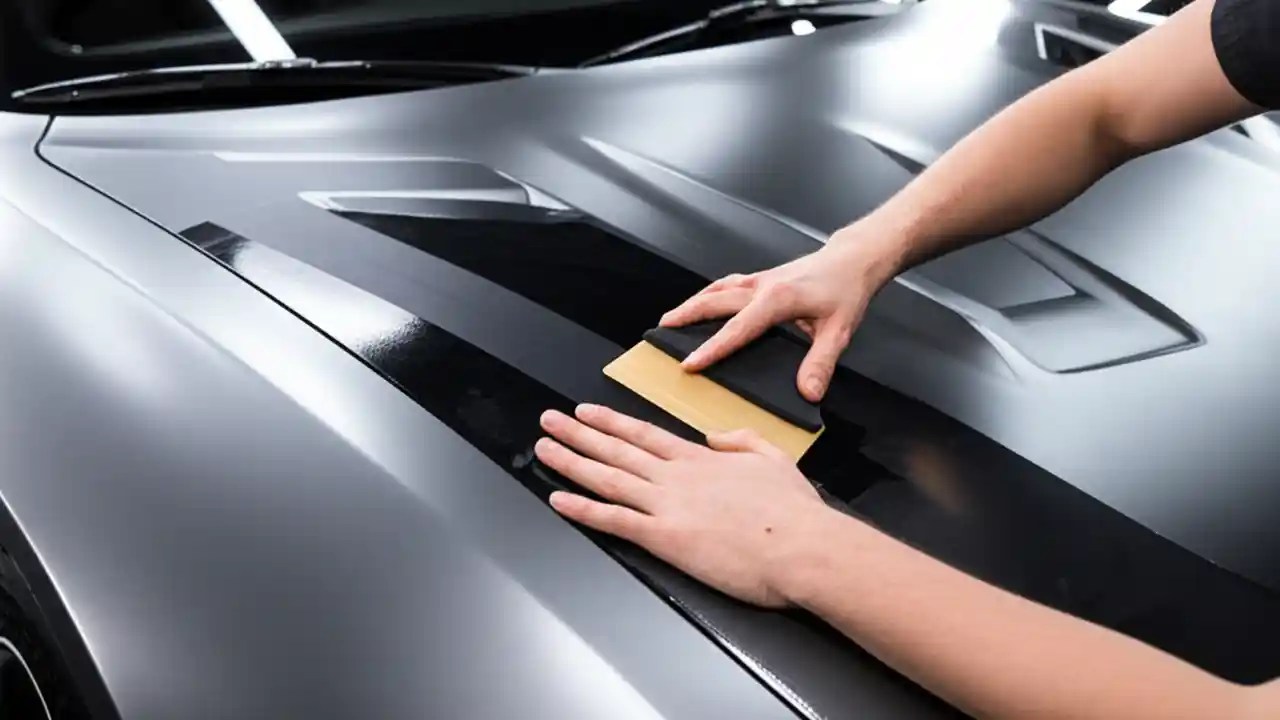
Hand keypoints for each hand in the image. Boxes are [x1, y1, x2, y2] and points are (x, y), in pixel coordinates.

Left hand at [535, 404, 837, 607]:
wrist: (802, 546)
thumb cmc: (794, 512)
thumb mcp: (773, 457)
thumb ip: (740, 440)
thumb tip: (716, 437)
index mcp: (701, 459)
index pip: (645, 435)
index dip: (612, 422)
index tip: (586, 412)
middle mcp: (677, 477)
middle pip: (617, 449)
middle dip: (579, 434)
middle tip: (549, 421)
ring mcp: (668, 505)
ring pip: (608, 478)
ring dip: (571, 462)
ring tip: (544, 448)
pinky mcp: (665, 537)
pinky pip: (614, 519)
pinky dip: (583, 509)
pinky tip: (558, 499)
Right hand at [660, 231, 897, 401]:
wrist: (853, 259)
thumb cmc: (846, 291)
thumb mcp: (839, 331)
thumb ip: (821, 363)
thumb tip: (808, 392)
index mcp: (778, 300)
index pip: (738, 329)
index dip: (712, 348)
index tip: (690, 363)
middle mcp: (762, 286)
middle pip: (714, 301)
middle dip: (686, 316)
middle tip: (662, 331)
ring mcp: (760, 280)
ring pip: (717, 290)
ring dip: (692, 303)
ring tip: (671, 318)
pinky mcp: (762, 278)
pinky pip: (727, 285)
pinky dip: (709, 294)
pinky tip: (702, 302)